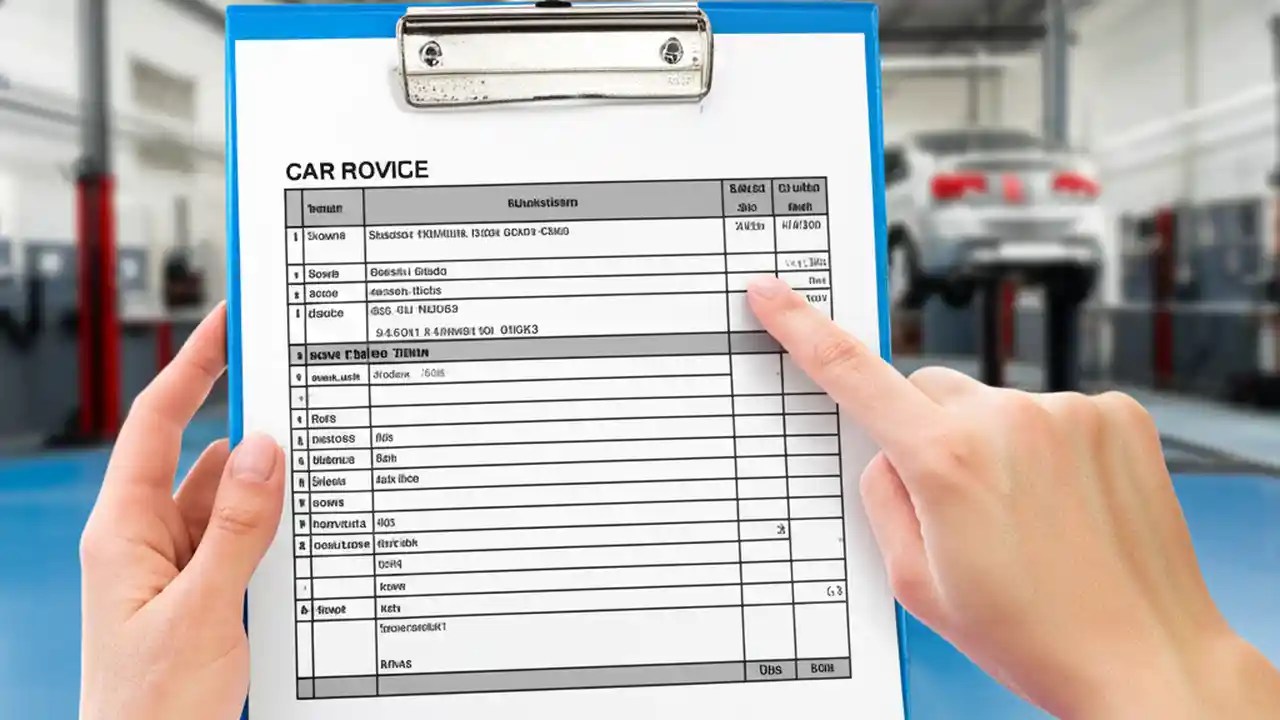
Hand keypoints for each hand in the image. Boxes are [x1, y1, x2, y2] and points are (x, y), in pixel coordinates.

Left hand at [80, 304, 284, 719]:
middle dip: (245, 419)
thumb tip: (263, 449)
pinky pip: (240, 538)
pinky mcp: (203, 592)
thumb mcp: (200, 610)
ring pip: (227, 499)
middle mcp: (146, 539)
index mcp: (124, 531)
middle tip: (294, 383)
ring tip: (314, 456)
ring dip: (266, 483)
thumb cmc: (151, 707)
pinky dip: (272, 524)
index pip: (157, 424)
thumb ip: (235, 527)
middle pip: (198, 455)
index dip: (191, 366)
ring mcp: (175, 567)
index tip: (225, 322)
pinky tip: (305, 522)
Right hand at [746, 277, 1279, 719]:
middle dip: (928, 433)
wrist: (1147, 660)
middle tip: (959, 506)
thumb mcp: (917, 584)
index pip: (852, 375)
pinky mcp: (1120, 414)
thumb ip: (883, 500)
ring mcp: (1070, 411)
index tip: (771, 293)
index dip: (801, 328)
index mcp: (946, 462)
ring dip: (997, 444)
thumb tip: (886, 451)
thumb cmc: (1034, 635)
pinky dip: (1050, 446)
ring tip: (1030, 519)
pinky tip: (1069, 502)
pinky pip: (1054, 412)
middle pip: (930, 391)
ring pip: (995, 405)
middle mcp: (1008, 420)